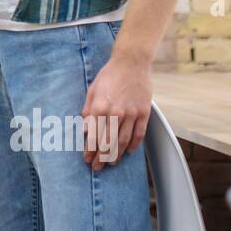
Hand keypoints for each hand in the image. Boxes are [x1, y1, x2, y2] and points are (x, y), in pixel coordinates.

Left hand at [81, 54, 151, 169]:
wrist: (132, 62)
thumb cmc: (109, 75)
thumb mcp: (92, 90)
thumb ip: (88, 110)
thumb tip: (85, 130)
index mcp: (100, 107)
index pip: (94, 136)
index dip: (90, 151)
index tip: (87, 159)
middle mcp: (116, 113)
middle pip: (108, 143)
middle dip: (101, 158)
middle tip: (97, 167)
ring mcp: (131, 113)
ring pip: (123, 141)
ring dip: (116, 155)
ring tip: (111, 163)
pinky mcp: (144, 112)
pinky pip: (139, 134)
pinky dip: (133, 145)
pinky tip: (128, 151)